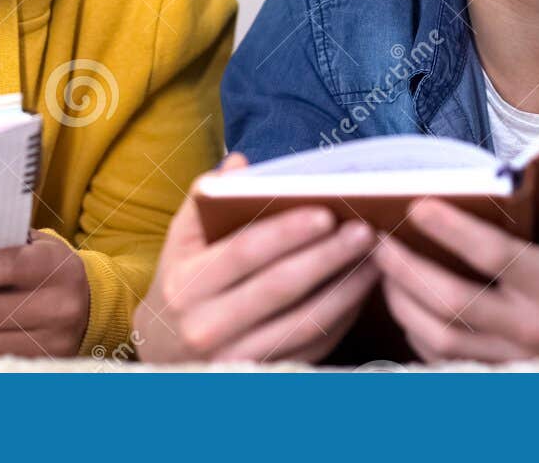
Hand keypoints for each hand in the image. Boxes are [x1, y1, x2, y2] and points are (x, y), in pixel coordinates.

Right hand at [134, 154, 380, 363]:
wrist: (164, 351)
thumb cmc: (182, 282)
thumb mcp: (182, 240)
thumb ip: (205, 199)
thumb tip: (240, 164)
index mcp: (186, 284)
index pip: (244, 252)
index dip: (286, 232)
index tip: (325, 212)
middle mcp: (205, 326)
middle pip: (280, 287)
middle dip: (328, 256)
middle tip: (364, 231)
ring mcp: (234, 358)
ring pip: (303, 322)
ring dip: (345, 289)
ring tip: (375, 259)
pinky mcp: (261, 375)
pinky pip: (310, 347)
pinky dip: (340, 318)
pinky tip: (360, 291)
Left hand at [375, 145, 538, 362]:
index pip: (493, 256)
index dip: (453, 230)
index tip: (417, 205)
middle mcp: (528, 324)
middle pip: (452, 302)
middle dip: (406, 271)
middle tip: (376, 242)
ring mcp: (511, 354)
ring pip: (440, 337)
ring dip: (402, 304)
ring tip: (379, 271)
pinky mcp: (501, 372)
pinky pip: (446, 361)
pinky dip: (416, 336)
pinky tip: (401, 307)